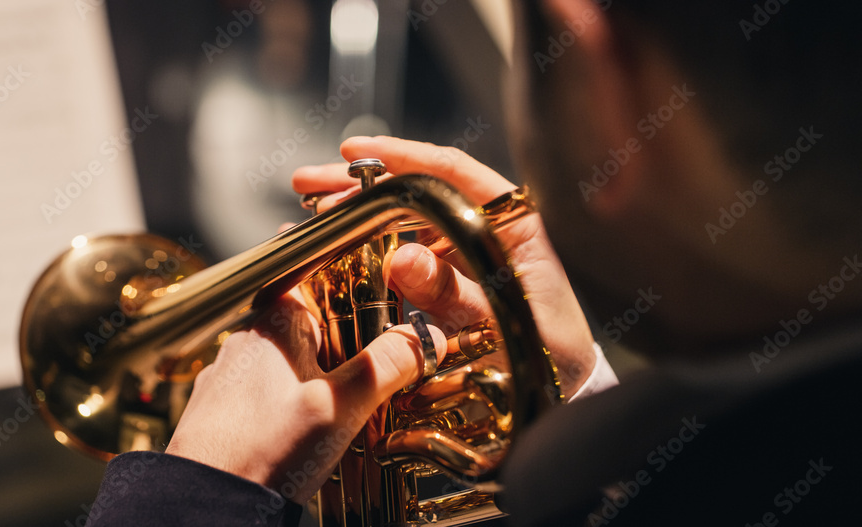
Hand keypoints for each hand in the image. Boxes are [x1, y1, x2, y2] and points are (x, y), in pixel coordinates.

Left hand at [165, 290, 445, 504]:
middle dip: (344, 345)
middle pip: (311, 323)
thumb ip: (385, 366)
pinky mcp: (222, 408)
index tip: (384, 306)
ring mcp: (230, 373)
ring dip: (317, 377)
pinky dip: (291, 402)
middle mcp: (247, 337)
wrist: (207, 502)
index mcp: (276, 319)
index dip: (356, 288)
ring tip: (341, 411)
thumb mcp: (341, 407)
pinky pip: (267, 391)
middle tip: (373, 372)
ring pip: (290, 361)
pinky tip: (304, 431)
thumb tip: (425, 339)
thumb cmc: (265, 450)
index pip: (321, 277)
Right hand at [292, 136, 596, 396]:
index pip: (453, 172)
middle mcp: (483, 227)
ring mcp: (461, 251)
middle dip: (359, 185)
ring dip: (354, 213)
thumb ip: (458, 296)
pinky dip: (364, 249)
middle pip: (415, 190)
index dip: (401, 157)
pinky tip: (330, 246)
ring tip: (309, 212)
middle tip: (308, 182)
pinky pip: (399, 254)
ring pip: (400, 219)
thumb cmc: (550, 351)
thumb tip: (402, 258)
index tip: (354, 152)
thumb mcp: (508, 324)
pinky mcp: (444, 278)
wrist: (561, 386)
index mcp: (513, 222)